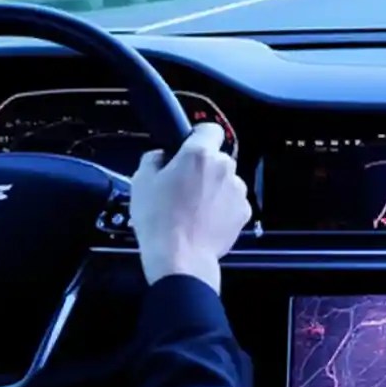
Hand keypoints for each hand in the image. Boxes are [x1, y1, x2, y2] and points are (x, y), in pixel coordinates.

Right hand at [130, 124, 250, 292]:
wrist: (180, 258)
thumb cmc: (159, 220)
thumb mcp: (141, 181)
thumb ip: (154, 158)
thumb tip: (162, 155)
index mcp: (199, 154)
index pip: (209, 128)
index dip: (198, 135)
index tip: (189, 145)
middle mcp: (224, 168)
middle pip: (216, 158)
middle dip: (203, 167)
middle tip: (183, 185)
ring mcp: (237, 190)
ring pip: (226, 180)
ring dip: (214, 188)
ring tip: (193, 207)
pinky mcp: (244, 211)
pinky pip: (232, 202)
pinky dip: (222, 207)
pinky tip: (204, 220)